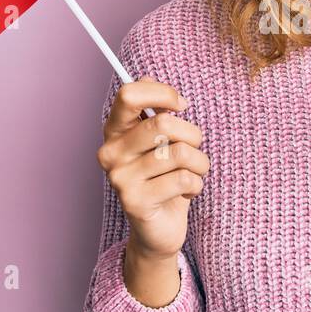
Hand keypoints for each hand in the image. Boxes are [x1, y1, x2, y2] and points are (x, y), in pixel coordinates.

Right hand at [96, 76, 209, 261]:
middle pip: (162, 124)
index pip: (129, 95)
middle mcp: (111, 153)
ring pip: (179, 152)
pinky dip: (196, 184)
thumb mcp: (161, 140)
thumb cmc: (164, 176)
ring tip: (194, 172)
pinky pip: (183, 179)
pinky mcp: (135, 202)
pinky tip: (186, 192)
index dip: (162, 93)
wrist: (158, 228)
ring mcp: (120, 178)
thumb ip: (156, 111)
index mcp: (115, 131)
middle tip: (194, 148)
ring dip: (200, 163)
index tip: (181, 105)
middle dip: (192, 134)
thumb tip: (154, 83)